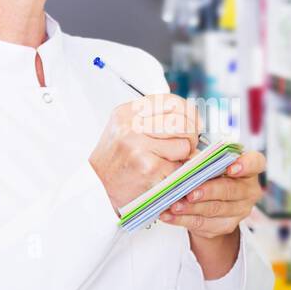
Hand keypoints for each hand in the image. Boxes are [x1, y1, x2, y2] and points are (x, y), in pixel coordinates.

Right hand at [89, 95, 201, 210]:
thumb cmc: (117, 159)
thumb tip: (192, 117)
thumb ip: (153, 118)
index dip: (189, 114)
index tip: (193, 124)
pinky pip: (178, 167)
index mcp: (128, 112)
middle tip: (187, 146)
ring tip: (168, 161)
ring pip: (184, 146)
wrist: (97, 187)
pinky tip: (161, 175)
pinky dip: (175, 173)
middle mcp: (132, 126)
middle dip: (191, 136)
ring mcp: (140, 147)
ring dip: (183, 157)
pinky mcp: (148, 167)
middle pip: (183, 122)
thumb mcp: (126, 128)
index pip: (172, 102)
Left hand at [159, 150, 264, 238]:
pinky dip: (184, 220)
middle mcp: (249, 190)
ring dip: (192, 208)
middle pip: (231, 190)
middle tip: (190, 192)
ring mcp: (240, 210)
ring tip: (174, 205)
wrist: (211, 201)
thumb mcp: (207, 162)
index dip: (245, 165)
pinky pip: (204, 224)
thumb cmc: (211, 175)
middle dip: (209, 191)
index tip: (230, 168)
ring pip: (215, 209)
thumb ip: (201, 159)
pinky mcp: (226, 226)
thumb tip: (184, 160)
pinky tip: (170, 215)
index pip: (255, 163)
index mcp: (249, 168)